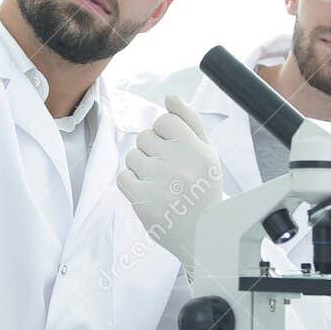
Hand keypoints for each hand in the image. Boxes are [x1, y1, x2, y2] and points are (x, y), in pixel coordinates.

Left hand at [117, 94, 222, 275]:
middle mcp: (179, 164)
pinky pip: (124, 177)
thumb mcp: (206, 152)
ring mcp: (159, 183)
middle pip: (145, 137)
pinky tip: (148, 192)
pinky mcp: (143, 201)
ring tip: (159, 183)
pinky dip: (132, 183)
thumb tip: (169, 96)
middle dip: (153, 150)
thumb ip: (189, 121)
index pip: (164, 120)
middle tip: (169, 171)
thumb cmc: (203, 188)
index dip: (164, 133)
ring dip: (141, 167)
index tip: (173, 150)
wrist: (204, 234)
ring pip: (132, 156)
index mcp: (197, 149)